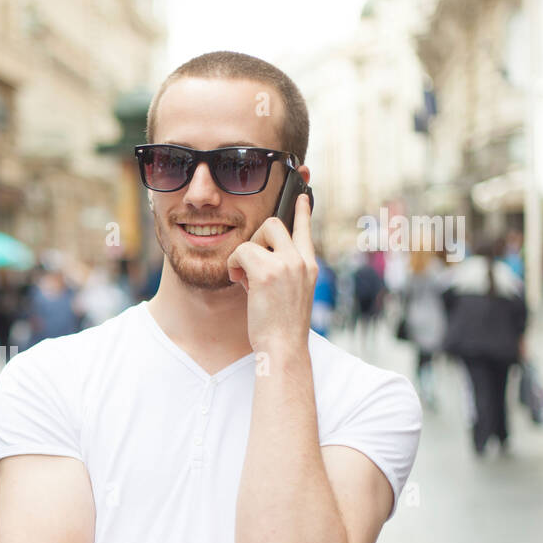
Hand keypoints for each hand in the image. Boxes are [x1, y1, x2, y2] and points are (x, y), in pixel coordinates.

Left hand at [226, 193, 316, 352]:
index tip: (303, 195)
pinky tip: (238, 281)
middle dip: (257, 237)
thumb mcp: (290, 293)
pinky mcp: (267, 272)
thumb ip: (282, 271)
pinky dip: (234, 266)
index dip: (302, 211)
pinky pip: (241, 251)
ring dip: (244, 255)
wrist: (283, 348)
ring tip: (245, 279)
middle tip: (251, 263)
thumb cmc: (281, 327)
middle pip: (275, 223)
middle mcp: (301, 261)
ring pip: (257, 234)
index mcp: (309, 266)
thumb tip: (258, 257)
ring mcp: (287, 264)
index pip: (306, 229)